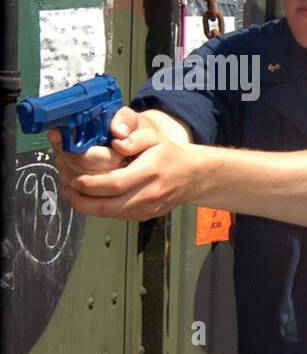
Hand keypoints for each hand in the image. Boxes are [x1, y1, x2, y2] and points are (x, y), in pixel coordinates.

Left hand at [56, 107, 200, 219]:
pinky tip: (90, 198)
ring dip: (87, 207)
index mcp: (149, 173)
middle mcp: (149, 194)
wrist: (193, 176)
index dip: (89, 184)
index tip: (74, 178)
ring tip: (72, 194)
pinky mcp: (145, 215)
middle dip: (81, 201)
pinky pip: (118, 216)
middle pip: (107, 207)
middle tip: (66, 189)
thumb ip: (134, 137)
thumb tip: (115, 143)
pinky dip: (100, 209)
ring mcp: (147, 208)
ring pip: (110, 215)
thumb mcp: (154, 137)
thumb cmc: (170, 155)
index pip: (113, 184)